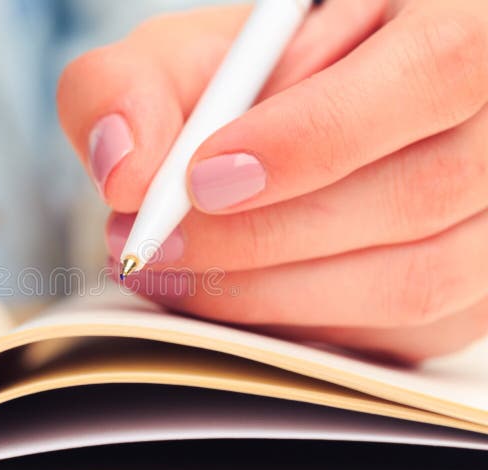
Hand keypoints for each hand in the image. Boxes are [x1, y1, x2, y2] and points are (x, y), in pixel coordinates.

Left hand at [57, 0, 487, 361]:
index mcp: (457, 21)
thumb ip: (129, 89)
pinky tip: (233, 299)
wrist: (291, 129)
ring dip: (274, 292)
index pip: (433, 69)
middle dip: (261, 237)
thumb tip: (124, 172)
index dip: (316, 136)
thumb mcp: (183, 58)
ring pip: (414, 280)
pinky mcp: (470, 291)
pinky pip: (399, 332)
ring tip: (173, 274)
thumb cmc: (247, 85)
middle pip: (417, 194)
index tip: (201, 180)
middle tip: (150, 243)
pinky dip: (301, 324)